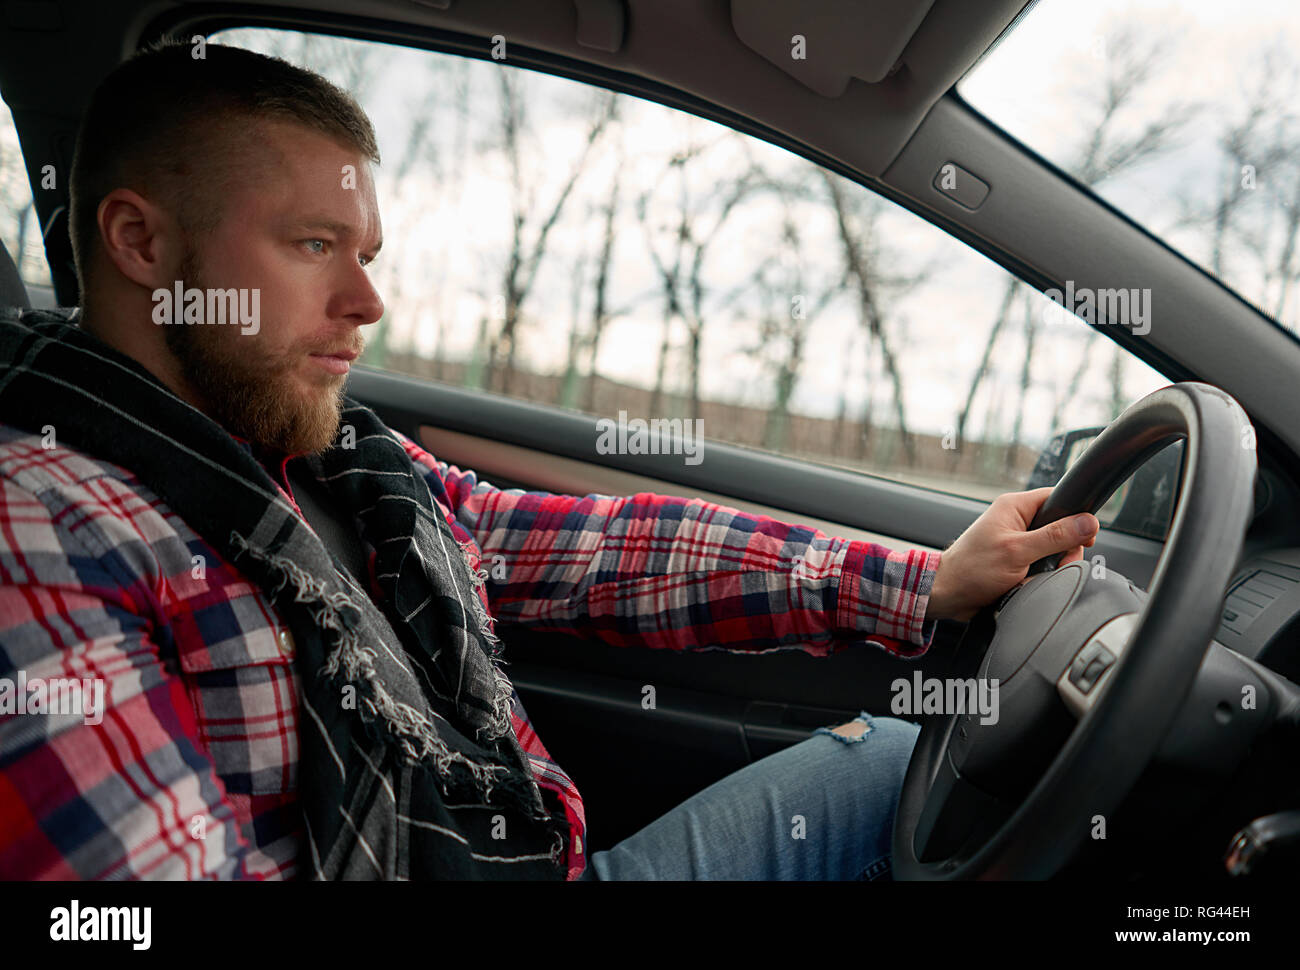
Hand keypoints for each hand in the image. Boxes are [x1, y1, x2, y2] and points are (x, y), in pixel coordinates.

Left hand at [924, 487, 1098, 622]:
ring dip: (1052, 564)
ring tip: (1036, 575)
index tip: (1086, 536)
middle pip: (1061, 527)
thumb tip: (1088, 523)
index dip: (1077, 515)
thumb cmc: (971, 569)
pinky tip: (1030, 582)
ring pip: (1053, 548)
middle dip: (1065, 548)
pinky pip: (1041, 563)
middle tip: (1057, 563)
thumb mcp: (1018, 551)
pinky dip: (1041, 574)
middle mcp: (1016, 520)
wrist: (949, 595)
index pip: (1058, 498)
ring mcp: (1016, 540)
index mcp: (1014, 506)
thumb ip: (1055, 537)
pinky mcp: (1016, 559)